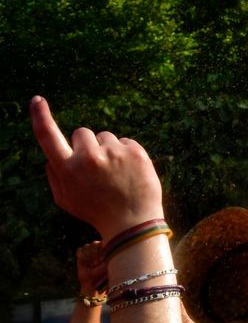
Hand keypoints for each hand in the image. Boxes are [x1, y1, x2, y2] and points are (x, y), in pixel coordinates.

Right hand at [31, 97, 163, 238]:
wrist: (133, 222)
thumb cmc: (96, 211)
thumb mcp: (66, 199)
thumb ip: (55, 175)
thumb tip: (50, 156)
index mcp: (67, 169)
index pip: (48, 137)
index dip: (41, 117)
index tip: (37, 100)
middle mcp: (88, 157)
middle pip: (82, 132)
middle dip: (86, 145)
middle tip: (96, 167)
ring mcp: (113, 152)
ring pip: (105, 136)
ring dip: (107, 149)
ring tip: (114, 173)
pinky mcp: (135, 151)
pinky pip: (125, 141)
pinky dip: (125, 153)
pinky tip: (128, 171)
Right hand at [76, 241, 107, 294]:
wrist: (91, 282)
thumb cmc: (102, 274)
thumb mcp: (109, 264)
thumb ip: (110, 253)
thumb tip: (106, 243)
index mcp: (108, 249)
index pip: (103, 242)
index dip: (100, 251)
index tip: (101, 262)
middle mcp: (99, 248)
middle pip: (94, 243)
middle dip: (94, 255)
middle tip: (95, 265)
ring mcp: (90, 251)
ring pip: (87, 246)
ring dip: (88, 257)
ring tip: (90, 265)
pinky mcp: (81, 255)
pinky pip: (80, 250)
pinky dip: (81, 257)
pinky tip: (84, 263)